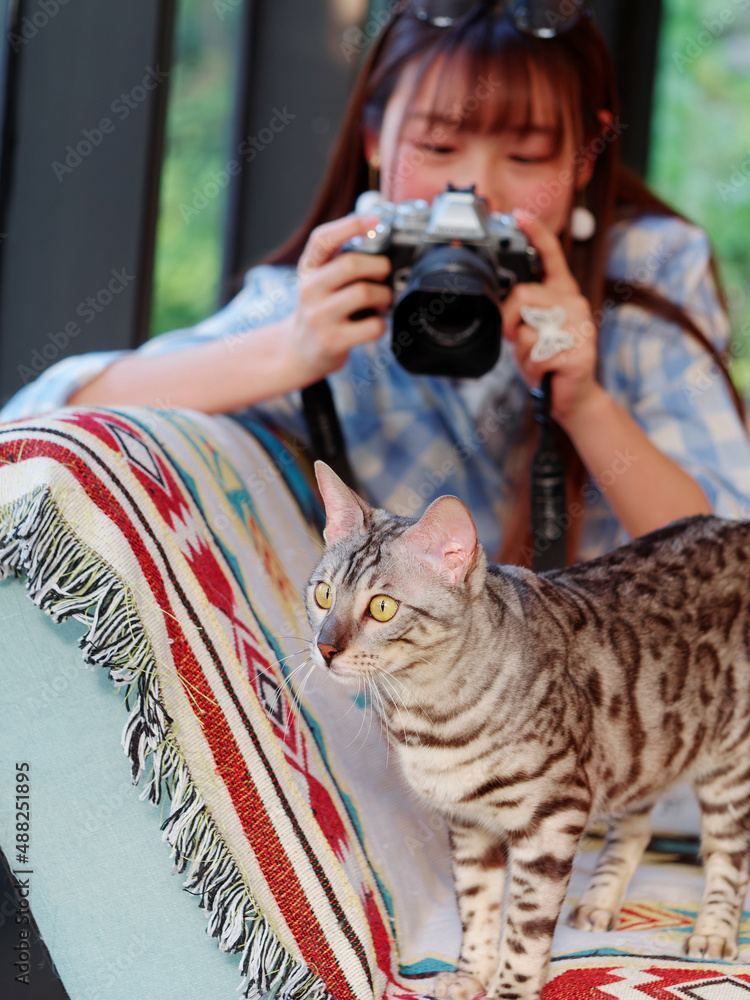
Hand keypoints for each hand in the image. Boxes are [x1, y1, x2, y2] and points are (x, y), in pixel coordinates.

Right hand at [285, 214, 392, 382]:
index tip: (375, 222)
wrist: (298, 351)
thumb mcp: (318, 280)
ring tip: (380, 302)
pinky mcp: (332, 341)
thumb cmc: (319, 311)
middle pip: (351, 264)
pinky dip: (381, 324)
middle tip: (383, 276)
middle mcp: (309, 290)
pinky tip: (373, 324)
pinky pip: (372, 326)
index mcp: (308, 269)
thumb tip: (378, 237)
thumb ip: (339, 260)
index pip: (323, 238)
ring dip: (383, 296)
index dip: (350, 225)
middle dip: (379, 267)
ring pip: (365, 293)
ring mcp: (319, 317)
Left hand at [500, 212, 598, 428]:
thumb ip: (523, 312)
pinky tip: (545, 372)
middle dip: (509, 322)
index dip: (536, 233)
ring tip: (536, 359)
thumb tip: (505, 304)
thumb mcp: (531, 330)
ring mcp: (580, 327)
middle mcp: (575, 303)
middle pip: (524, 296)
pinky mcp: (579, 353)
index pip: (552, 256)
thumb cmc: (549, 360)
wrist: (573, 396)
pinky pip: (536, 355)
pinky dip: (532, 369)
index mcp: (563, 293)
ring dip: (521, 353)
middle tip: (516, 338)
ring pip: (526, 331)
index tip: (519, 215)